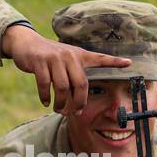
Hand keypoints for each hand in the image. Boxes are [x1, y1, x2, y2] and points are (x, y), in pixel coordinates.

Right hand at [1, 24, 130, 114]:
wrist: (27, 43)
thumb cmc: (50, 57)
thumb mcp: (67, 59)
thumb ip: (76, 73)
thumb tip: (80, 99)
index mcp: (79, 55)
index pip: (100, 58)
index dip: (115, 61)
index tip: (130, 63)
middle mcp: (69, 55)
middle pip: (80, 84)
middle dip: (78, 102)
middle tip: (74, 112)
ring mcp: (54, 58)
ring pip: (62, 87)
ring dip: (60, 102)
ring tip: (58, 109)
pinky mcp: (39, 62)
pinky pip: (45, 84)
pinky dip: (45, 96)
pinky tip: (45, 102)